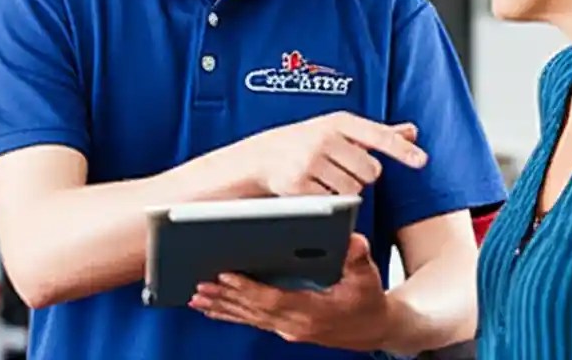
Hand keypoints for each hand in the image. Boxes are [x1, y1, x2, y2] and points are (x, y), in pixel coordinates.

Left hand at [189, 233, 390, 350]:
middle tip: (199, 285)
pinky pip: (253, 321)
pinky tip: (212, 309)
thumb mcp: (369, 278)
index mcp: (314, 313)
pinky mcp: (285, 328)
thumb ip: (358, 259)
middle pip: (253, 311)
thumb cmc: (369, 300)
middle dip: (225, 298)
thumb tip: (351, 241)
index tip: (226, 275)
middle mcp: (296, 326)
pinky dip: (231, 314)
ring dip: (221, 308)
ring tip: (196, 297)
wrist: (375, 329)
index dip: (249, 289)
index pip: (274, 301)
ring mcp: (289, 330)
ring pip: (249, 318)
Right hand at [240, 111, 426, 195]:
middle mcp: (324, 138)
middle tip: (343, 170)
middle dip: (362, 176)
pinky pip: (332, 203)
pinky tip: (316, 191)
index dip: (401, 149)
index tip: (422, 161)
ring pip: (353, 190)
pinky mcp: (298, 185)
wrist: (260, 157)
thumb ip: (377, 133)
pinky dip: (330, 202)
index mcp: (338, 122)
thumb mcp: (339, 130)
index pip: (377, 135)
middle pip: (370, 171)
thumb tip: (412, 130)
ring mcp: (310, 161)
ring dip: (346, 191)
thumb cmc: (306, 142)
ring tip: (326, 179)